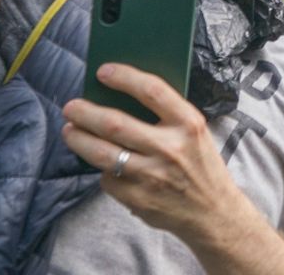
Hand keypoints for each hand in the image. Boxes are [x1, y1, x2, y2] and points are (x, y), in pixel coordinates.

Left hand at [60, 63, 249, 248]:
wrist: (214, 212)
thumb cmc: (200, 164)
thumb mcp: (195, 133)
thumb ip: (167, 115)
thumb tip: (121, 95)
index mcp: (189, 124)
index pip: (152, 91)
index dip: (124, 78)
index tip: (103, 71)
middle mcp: (170, 148)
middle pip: (115, 124)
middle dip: (85, 112)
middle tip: (71, 107)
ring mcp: (152, 176)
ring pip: (102, 153)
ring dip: (78, 139)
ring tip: (69, 130)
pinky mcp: (138, 199)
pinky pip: (108, 179)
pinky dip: (104, 170)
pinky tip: (104, 164)